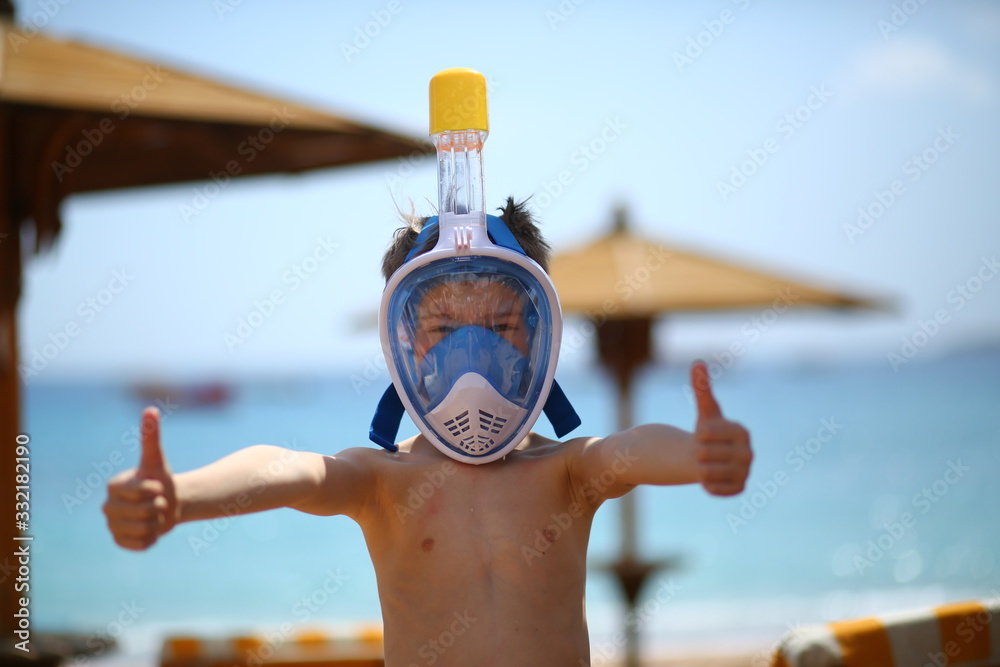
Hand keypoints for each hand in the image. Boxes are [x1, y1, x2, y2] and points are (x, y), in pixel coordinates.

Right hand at [103, 407, 177, 549]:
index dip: (155, 489)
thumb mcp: (156, 458)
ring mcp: (112, 526)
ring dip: (157, 523)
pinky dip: (153, 538)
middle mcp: (107, 507)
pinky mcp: (120, 542)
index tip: (156, 485)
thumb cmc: (160, 478)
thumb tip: (151, 409)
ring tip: (154, 515)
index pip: (142, 491)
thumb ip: (151, 436)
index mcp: (113, 486)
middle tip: (158, 502)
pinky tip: (151, 528)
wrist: (167, 503)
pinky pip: (142, 544)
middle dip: (159, 507)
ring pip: (144, 529)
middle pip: (144, 512)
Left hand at [691, 361, 751, 495]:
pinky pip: (716, 489)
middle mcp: (749, 452)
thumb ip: (702, 387)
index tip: (701, 434)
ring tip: (704, 463)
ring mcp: (746, 471)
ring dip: (701, 468)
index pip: (708, 433)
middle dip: (698, 452)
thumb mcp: (704, 410)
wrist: (707, 457)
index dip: (699, 434)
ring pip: (710, 473)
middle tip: (702, 452)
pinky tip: (708, 477)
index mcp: (741, 431)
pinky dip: (707, 484)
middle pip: (707, 454)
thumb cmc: (706, 431)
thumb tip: (697, 362)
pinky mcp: (740, 488)